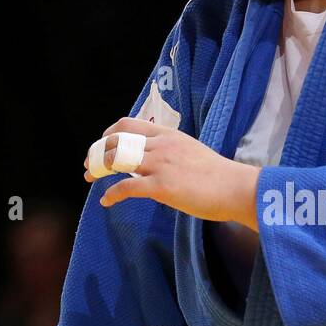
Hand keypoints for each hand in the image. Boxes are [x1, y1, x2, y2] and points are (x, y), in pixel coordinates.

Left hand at [82, 118, 260, 229]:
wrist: (235, 188)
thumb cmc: (218, 175)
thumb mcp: (192, 151)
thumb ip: (171, 151)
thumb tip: (155, 160)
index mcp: (168, 135)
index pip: (129, 124)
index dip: (108, 133)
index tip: (102, 145)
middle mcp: (161, 145)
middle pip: (116, 140)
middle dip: (97, 151)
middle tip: (89, 164)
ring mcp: (160, 165)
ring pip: (116, 159)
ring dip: (98, 168)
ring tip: (90, 178)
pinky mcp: (161, 186)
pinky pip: (126, 187)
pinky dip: (111, 194)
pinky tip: (106, 201)